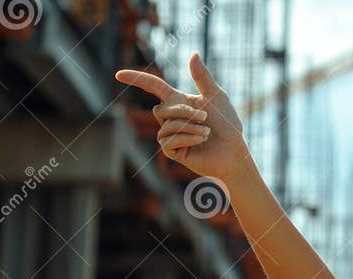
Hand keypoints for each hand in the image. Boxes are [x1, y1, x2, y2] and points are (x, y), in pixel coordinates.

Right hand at [115, 53, 249, 182]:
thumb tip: (193, 53)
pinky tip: (201, 141)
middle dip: (184, 112)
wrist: (233, 151)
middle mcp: (170, 117)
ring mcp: (170, 134)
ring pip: (166, 125)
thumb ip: (202, 77)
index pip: (153, 86)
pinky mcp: (172, 150)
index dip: (137, 79)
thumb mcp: (216, 96)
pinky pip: (169, 141)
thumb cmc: (227, 124)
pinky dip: (188, 138)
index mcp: (178, 101)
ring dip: (190, 127)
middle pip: (161, 109)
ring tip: (207, 132)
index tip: (118, 75)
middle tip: (205, 118)